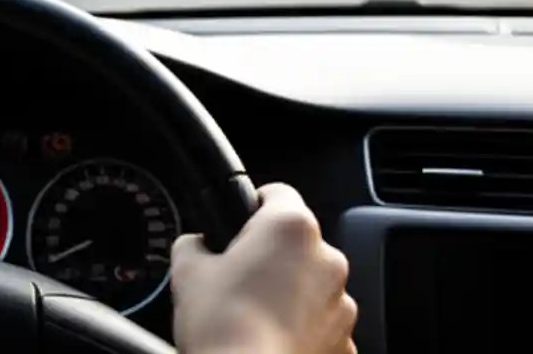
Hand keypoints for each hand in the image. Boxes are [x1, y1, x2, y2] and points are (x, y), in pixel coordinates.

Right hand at [171, 183, 355, 353]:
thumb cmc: (223, 328)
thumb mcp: (188, 270)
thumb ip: (195, 243)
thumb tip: (198, 245)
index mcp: (291, 228)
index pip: (277, 193)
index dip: (252, 206)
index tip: (239, 222)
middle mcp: (327, 259)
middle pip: (296, 243)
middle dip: (270, 256)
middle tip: (237, 279)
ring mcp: (341, 303)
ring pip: (311, 284)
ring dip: (288, 292)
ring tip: (252, 315)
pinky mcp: (345, 340)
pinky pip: (321, 322)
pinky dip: (302, 327)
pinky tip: (272, 338)